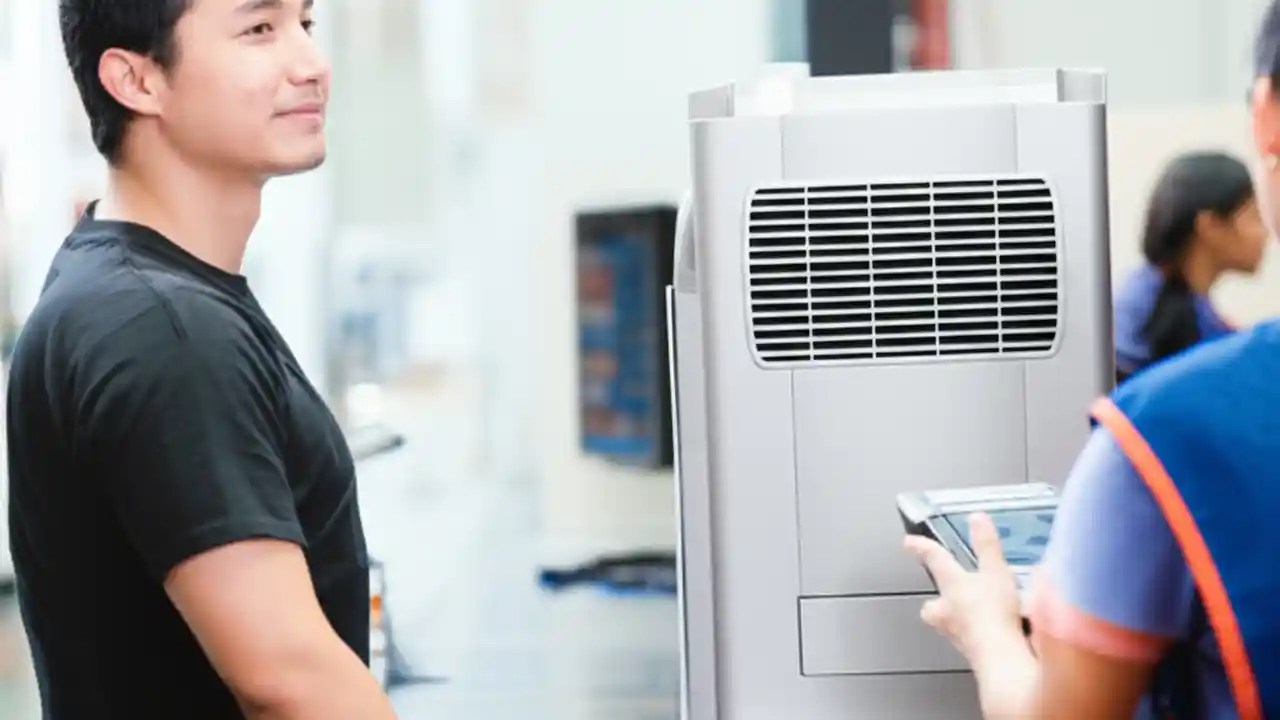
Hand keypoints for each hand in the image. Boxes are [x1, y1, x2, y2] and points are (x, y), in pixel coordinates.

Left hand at [903, 513, 1024, 665]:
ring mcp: (955, 634)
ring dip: (954, 618)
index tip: (908, 543)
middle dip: (936, 599)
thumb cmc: (994, 614)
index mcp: (952, 586)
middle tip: (943, 594)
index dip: (922, 548)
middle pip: (932, 604)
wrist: (999, 656)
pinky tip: (988, 635)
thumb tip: (977, 517)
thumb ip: (987, 545)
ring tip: (970, 614)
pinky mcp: (969, 652)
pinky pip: (966, 639)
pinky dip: (973, 635)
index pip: (934, 560)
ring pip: (946, 623)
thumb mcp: (996, 572)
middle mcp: (947, 611)